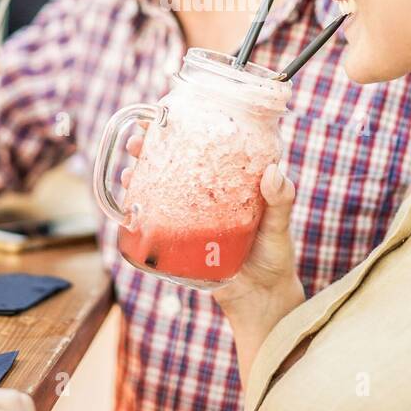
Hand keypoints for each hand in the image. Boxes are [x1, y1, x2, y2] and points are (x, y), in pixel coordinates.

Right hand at [120, 130, 303, 322]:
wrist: (261, 298)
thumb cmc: (274, 256)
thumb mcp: (279, 225)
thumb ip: (280, 200)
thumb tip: (273, 172)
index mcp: (232, 179)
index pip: (206, 145)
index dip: (185, 126)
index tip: (167, 112)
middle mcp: (207, 191)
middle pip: (176, 160)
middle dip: (153, 146)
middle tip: (138, 139)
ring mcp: (191, 214)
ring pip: (161, 185)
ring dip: (141, 172)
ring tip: (129, 166)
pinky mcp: (179, 238)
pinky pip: (156, 218)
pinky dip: (139, 206)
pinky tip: (129, 198)